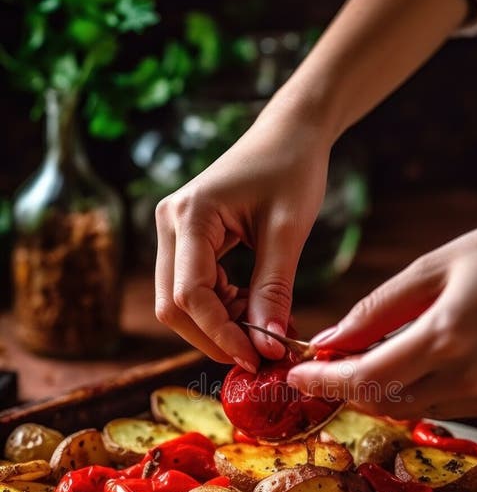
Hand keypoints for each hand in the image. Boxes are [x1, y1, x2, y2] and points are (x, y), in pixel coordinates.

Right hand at [154, 102, 329, 366]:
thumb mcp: (288, 232)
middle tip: (261, 351)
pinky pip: (192, 289)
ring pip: (180, 303)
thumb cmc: (292, 170)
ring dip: (220, 324)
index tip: (258, 358)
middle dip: (215, 336)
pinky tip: (254, 304)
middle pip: (173, 306)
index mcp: (190, 216)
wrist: (290, 133)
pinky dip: (222, 308)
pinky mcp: (184, 241)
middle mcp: (169, 224)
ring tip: (264, 321)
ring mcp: (172, 233)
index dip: (221, 334)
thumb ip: (274, 290)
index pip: (190, 295)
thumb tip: (266, 346)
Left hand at [288, 201, 476, 418]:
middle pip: (383, 403)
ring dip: (377, 391)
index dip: (325, 381)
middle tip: (319, 367)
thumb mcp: (434, 266)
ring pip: (410, 408)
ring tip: (360, 359)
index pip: (367, 379)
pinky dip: (413, 390)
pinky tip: (408, 362)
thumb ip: (377, 309)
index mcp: (448, 336)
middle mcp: (470, 377)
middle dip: (344, 388)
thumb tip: (328, 340)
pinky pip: (440, 406)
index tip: (296, 373)